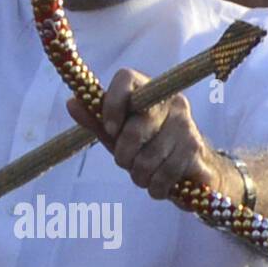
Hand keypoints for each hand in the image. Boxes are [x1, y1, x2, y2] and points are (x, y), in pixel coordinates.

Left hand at [66, 67, 240, 202]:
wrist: (195, 170)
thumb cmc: (151, 147)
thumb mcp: (120, 135)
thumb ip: (98, 120)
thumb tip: (71, 103)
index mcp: (150, 90)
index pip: (125, 78)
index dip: (111, 104)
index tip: (109, 129)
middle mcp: (171, 102)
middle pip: (133, 130)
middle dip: (124, 157)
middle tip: (129, 163)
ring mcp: (186, 125)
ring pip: (147, 160)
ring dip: (140, 177)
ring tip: (146, 174)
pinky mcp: (195, 150)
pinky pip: (163, 176)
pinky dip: (155, 188)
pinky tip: (159, 185)